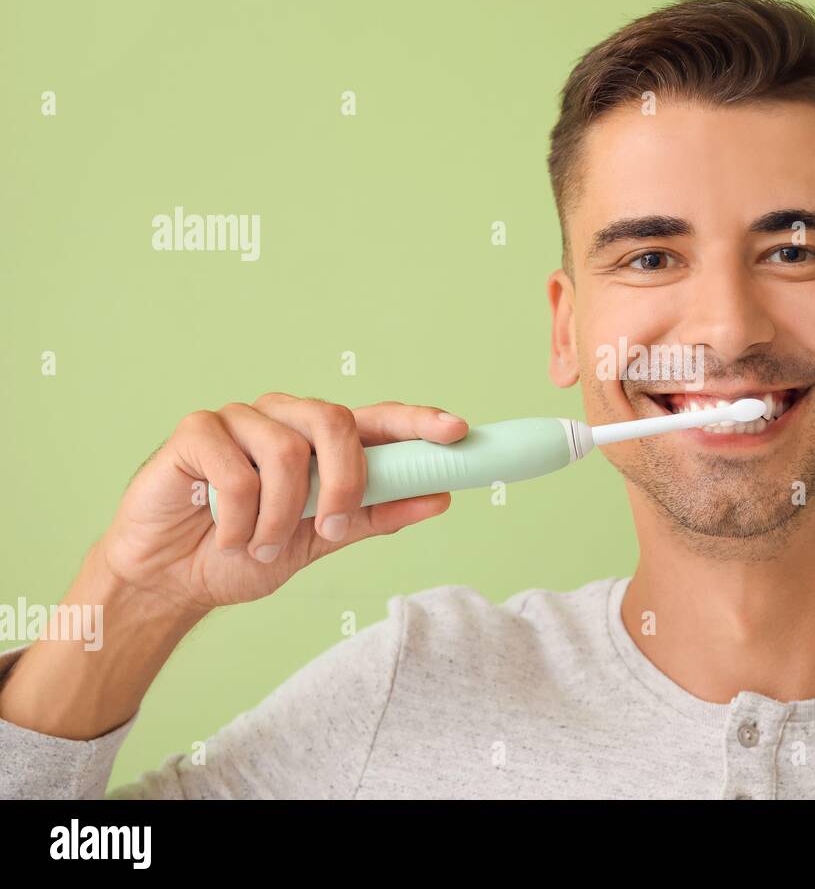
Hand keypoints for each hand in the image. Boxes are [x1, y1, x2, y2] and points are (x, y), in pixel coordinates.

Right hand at [90, 393, 466, 615]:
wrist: (174, 579)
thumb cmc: (247, 551)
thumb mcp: (322, 540)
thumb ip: (376, 515)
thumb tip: (438, 497)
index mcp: (322, 440)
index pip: (378, 419)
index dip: (418, 421)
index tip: (457, 431)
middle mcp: (286, 418)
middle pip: (336, 421)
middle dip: (345, 483)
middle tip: (330, 529)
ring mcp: (241, 419)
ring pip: (287, 449)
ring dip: (281, 515)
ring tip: (264, 545)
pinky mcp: (197, 431)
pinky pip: (236, 468)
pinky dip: (239, 516)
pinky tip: (227, 535)